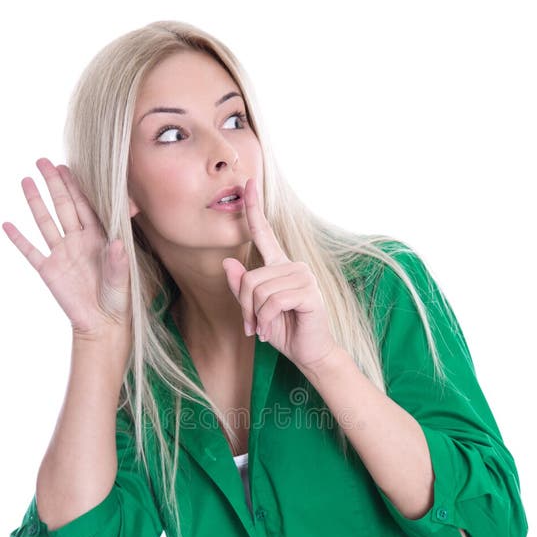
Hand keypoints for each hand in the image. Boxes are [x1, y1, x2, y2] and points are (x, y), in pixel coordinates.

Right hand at [2, 157, 131, 338]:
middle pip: (63, 206)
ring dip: (35, 202)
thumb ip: (118, 262)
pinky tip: (8, 225)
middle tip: (43, 162)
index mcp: (97, 238)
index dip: (75, 187)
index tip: (66, 167)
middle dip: (54, 184)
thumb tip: (119, 244)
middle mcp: (78, 241)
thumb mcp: (122, 280)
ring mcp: (61, 254)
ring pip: (46, 222)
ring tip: (25, 181)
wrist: (103, 323)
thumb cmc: (118, 300)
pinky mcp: (49, 270)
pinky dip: (19, 239)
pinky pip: (31, 251)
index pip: (84, 206)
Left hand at [222, 178, 336, 370]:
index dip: (254, 208)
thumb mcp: (255, 311)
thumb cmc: (283, 330)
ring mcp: (303, 277)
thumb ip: (242, 289)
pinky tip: (270, 331)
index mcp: (279, 266)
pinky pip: (273, 301)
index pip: (264, 232)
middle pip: (250, 277)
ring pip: (259, 290)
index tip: (248, 183)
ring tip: (262, 330)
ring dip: (255, 316)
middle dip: (245, 307)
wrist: (309, 353)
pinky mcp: (309, 292)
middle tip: (251, 327)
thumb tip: (227, 262)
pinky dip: (266, 319)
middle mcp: (292, 266)